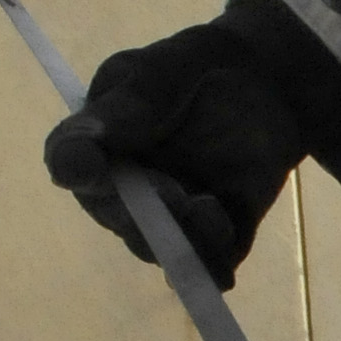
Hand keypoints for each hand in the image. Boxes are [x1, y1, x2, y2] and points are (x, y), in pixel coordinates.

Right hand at [44, 0, 340, 287]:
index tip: (90, 169)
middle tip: (173, 193)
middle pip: (118, 216)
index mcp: (98, 140)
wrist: (270, 79)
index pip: (71, 162)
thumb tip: (86, 139)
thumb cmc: (199, 65)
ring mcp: (170, 215)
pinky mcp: (218, 231)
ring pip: (162, 247)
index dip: (77, 170)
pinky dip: (214, 270)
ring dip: (181, 242)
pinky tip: (221, 274)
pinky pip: (210, 261)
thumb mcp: (164, 70)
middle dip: (141, 213)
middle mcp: (126, 188)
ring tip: (208, 208)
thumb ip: (132, 103)